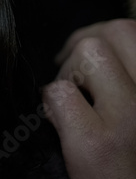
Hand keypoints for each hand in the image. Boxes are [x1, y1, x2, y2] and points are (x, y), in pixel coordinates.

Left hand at [44, 19, 135, 178]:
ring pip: (89, 53)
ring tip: (73, 105)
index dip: (106, 35)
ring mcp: (134, 120)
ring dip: (70, 72)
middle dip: (85, 41)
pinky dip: (51, 104)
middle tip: (70, 70)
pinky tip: (60, 128)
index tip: (91, 57)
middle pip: (118, 30)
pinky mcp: (96, 147)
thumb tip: (103, 59)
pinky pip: (58, 94)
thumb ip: (133, 91)